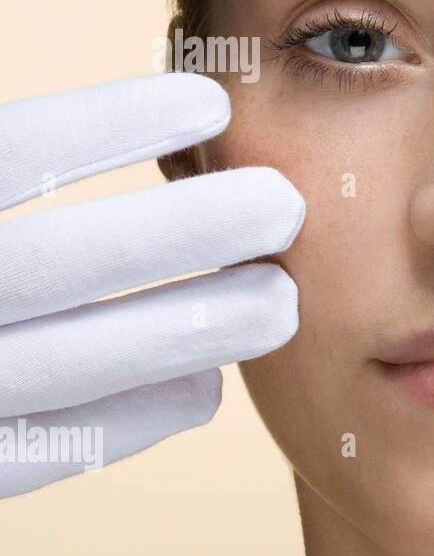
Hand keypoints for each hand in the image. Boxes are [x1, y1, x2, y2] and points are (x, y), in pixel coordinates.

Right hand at [0, 73, 304, 497]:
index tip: (209, 101)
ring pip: (52, 368)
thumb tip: (166, 100)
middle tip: (284, 206)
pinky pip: (29, 455)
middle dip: (173, 238)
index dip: (101, 127)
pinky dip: (119, 425)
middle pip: (42, 269)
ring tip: (280, 302)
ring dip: (176, 335)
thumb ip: (10, 161)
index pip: (3, 160)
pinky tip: (202, 391)